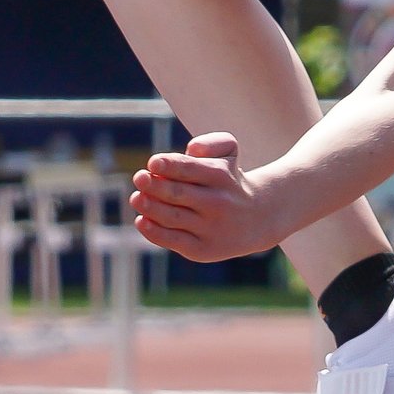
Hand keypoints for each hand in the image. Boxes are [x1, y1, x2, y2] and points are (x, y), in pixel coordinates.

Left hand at [129, 133, 283, 261]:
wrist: (256, 219)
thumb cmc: (229, 181)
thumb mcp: (230, 154)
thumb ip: (214, 143)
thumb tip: (191, 150)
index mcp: (221, 176)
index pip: (189, 168)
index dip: (168, 165)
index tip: (153, 163)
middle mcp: (217, 203)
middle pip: (176, 193)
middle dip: (153, 185)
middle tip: (139, 178)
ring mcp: (210, 228)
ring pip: (171, 217)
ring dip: (149, 207)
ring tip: (136, 197)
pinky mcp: (203, 249)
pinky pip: (172, 240)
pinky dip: (153, 231)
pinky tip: (142, 220)